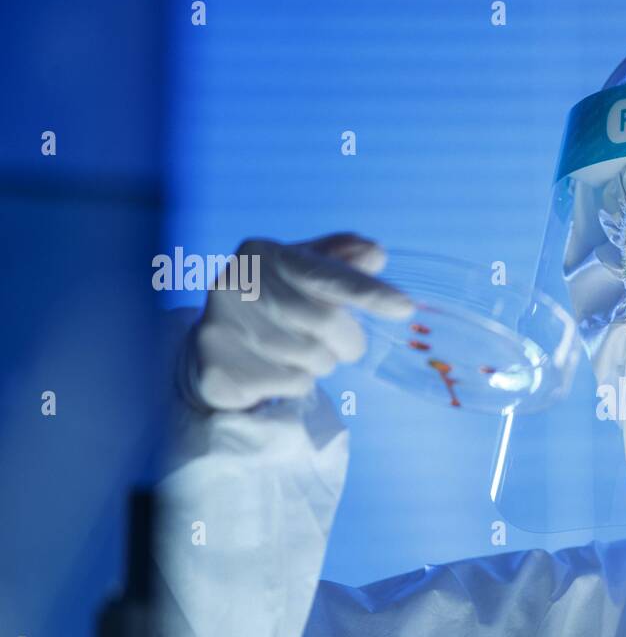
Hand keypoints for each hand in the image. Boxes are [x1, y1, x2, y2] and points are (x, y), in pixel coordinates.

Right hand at [183, 233, 412, 411]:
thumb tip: (374, 254)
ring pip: (311, 357)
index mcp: (262, 252)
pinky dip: (299, 383)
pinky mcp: (220, 369)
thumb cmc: (272, 306)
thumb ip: (339, 261)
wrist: (209, 351)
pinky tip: (278, 372)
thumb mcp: (302, 275)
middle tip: (348, 345)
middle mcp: (236, 283)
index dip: (368, 292)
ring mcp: (222, 327)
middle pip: (323, 321)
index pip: (325, 273)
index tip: (405, 307)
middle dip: (348, 340)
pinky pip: (291, 384)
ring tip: (303, 354)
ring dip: (322, 362)